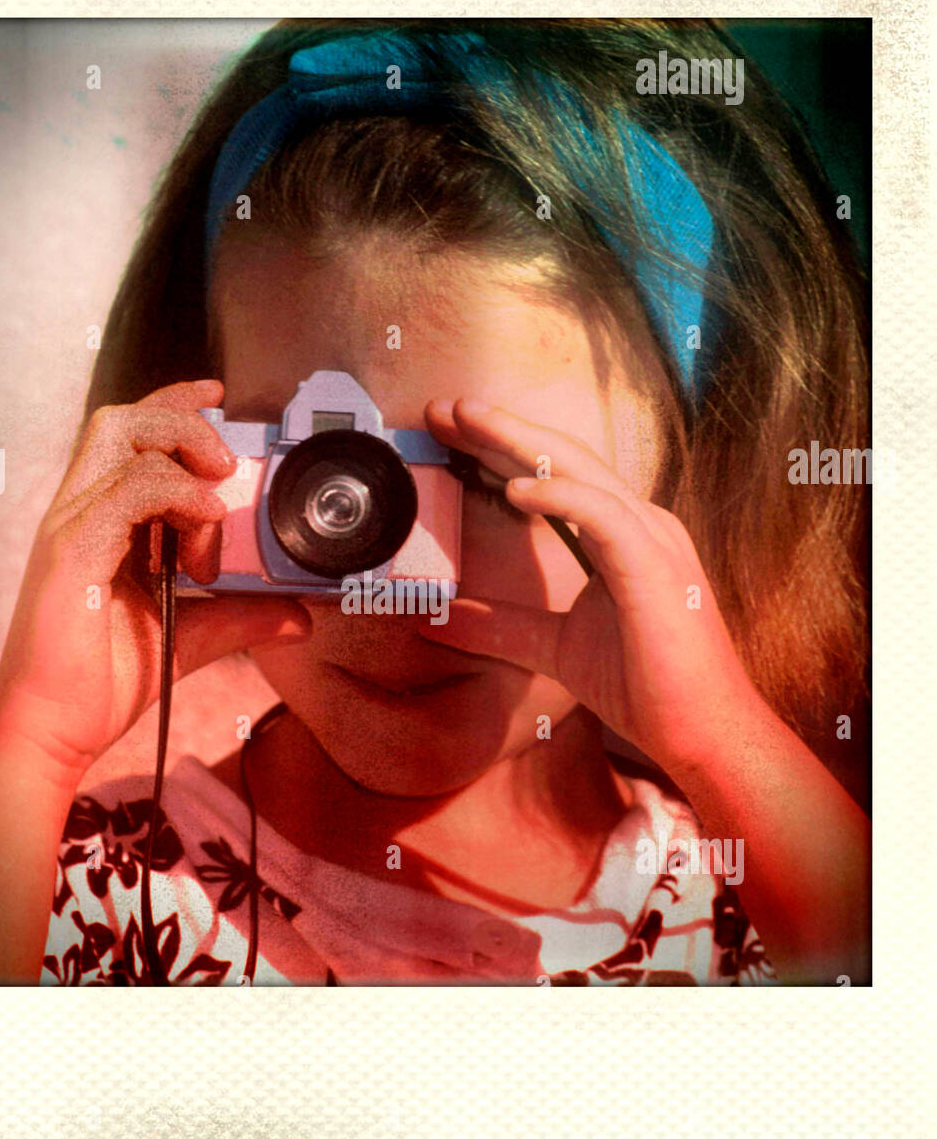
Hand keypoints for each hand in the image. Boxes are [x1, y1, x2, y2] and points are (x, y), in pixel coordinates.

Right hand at [0, 380, 309, 774]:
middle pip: (123, 420)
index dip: (173, 405)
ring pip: (120, 438)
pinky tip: (207, 522)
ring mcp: (70, 527)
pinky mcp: (70, 553)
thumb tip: (299, 614)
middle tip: (227, 462)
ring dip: (182, 452)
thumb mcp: (190, 638)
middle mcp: (79, 512)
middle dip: (183, 421)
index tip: (219, 399)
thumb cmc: (101, 682)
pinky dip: (174, 494)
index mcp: (99, 522)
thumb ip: (240, 617)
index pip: (130, 436)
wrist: (53, 731)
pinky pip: (125, 493)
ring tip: (219, 496)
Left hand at [419, 397, 761, 778]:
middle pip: (561, 456)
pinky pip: (603, 515)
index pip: (553, 474)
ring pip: (579, 469)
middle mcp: (637, 523)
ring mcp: (650, 538)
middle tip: (444, 406)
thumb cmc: (644, 687)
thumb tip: (436, 619)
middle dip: (500, 427)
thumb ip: (500, 627)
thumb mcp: (552, 648)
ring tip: (466, 420)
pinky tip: (515, 489)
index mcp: (619, 534)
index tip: (449, 430)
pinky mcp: (653, 566)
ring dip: (518, 441)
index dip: (501, 447)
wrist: (701, 732)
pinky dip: (559, 494)